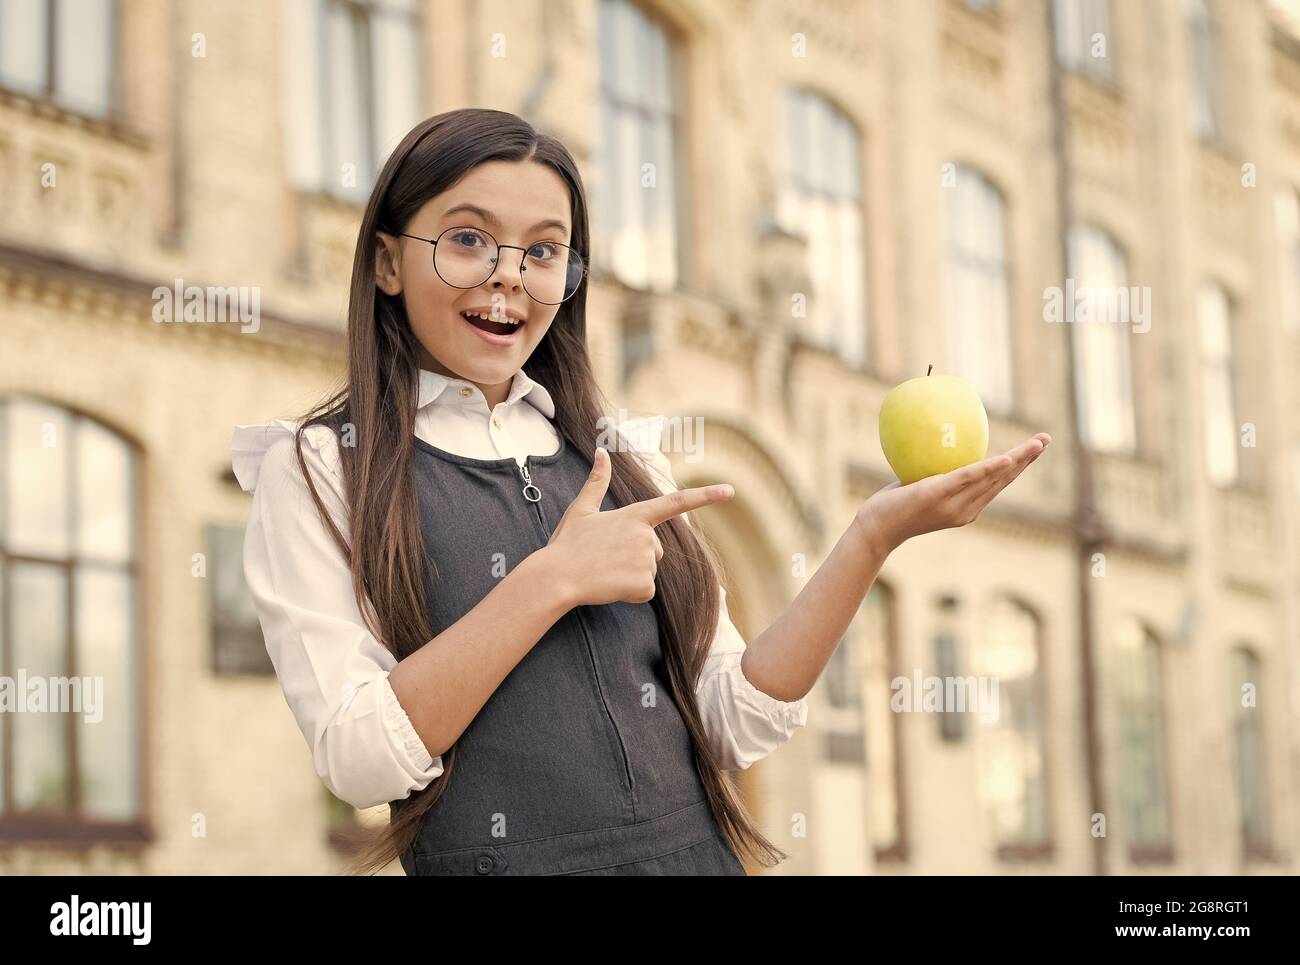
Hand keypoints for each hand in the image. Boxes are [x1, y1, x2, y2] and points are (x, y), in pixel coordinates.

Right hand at [542, 447, 734, 607]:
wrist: (556, 576)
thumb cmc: (566, 544)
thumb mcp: (581, 510)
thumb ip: (597, 482)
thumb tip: (602, 452)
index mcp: (634, 516)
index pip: (675, 502)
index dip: (705, 496)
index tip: (731, 490)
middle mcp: (645, 535)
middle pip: (655, 551)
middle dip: (635, 558)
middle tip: (605, 559)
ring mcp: (646, 559)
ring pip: (649, 572)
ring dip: (630, 577)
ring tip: (605, 572)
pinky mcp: (644, 583)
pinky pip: (645, 592)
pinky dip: (630, 594)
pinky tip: (610, 586)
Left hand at [854, 433, 1050, 554]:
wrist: (875, 528)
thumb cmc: (894, 507)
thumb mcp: (919, 486)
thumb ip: (934, 472)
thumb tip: (940, 442)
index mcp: (966, 508)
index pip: (998, 484)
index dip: (1019, 466)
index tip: (1034, 448)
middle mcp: (966, 509)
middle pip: (1004, 480)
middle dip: (1028, 460)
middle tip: (1046, 439)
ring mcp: (954, 505)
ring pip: (994, 479)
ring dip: (1018, 460)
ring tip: (1036, 443)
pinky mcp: (938, 496)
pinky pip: (968, 479)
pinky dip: (989, 468)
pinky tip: (1006, 457)